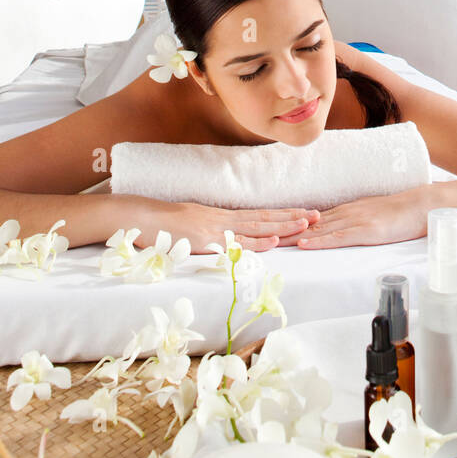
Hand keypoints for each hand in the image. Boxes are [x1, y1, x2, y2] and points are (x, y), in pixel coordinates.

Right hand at [130, 198, 320, 254]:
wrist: (138, 218)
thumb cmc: (160, 227)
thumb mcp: (191, 228)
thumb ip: (210, 234)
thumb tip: (226, 243)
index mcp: (220, 217)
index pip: (258, 215)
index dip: (282, 215)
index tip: (305, 214)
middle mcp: (222, 219)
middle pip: (264, 217)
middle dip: (292, 217)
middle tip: (318, 215)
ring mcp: (215, 228)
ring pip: (256, 227)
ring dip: (283, 226)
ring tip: (307, 224)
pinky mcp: (207, 240)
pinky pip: (235, 242)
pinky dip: (256, 241)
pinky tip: (274, 241)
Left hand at [275, 186, 431, 248]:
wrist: (420, 206)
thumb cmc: (399, 213)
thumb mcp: (371, 215)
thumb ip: (352, 221)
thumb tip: (335, 229)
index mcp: (345, 210)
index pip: (311, 219)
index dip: (289, 224)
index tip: (269, 229)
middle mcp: (345, 213)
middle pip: (308, 223)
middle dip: (284, 231)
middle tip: (261, 236)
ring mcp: (354, 221)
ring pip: (318, 229)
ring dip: (294, 236)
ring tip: (272, 243)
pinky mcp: (366, 231)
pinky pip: (338, 237)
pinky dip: (319, 241)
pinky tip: (304, 244)